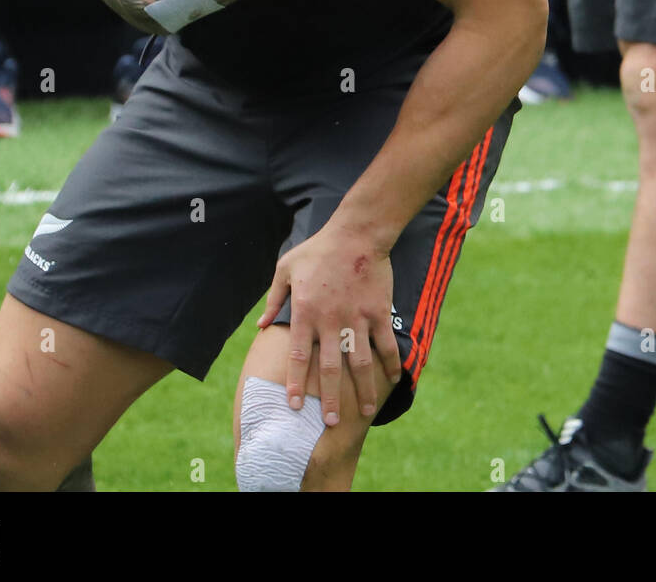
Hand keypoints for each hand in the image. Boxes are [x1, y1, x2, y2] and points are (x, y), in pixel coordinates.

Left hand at [256, 225, 401, 426]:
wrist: (357, 233)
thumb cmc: (318, 249)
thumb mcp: (285, 268)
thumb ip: (273, 299)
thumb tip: (261, 325)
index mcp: (306, 313)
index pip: (299, 357)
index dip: (296, 384)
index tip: (295, 406)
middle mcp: (330, 321)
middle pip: (330, 368)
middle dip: (330, 399)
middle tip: (332, 422)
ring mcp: (357, 318)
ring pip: (360, 362)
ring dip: (364, 389)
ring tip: (366, 411)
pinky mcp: (378, 312)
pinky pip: (385, 344)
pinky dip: (390, 363)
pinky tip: (394, 379)